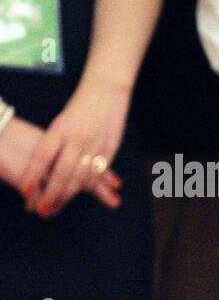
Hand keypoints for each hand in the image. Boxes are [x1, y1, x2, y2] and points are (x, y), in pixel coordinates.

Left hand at [19, 75, 127, 216]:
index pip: (43, 156)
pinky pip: (97, 173)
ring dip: (69, 194)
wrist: (107, 91)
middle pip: (62, 172)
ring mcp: (95, 145)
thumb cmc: (82, 106)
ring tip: (58, 206)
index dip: (34, 174)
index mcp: (61, 129)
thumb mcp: (62, 122)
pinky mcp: (110, 149)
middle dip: (51, 193)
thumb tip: (43, 166)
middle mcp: (77, 139)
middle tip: (42, 208)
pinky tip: (83, 193)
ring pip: (80, 177)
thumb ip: (55, 143)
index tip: (26, 190)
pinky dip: (90, 185)